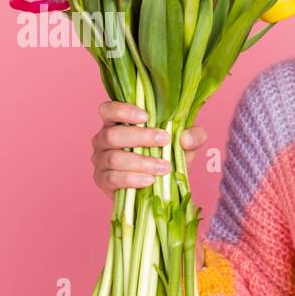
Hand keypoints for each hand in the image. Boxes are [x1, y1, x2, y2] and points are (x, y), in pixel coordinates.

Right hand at [91, 102, 208, 267]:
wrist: (162, 186)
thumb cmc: (168, 157)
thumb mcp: (186, 145)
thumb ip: (194, 136)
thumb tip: (186, 138)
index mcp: (118, 122)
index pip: (108, 110)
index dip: (122, 110)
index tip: (146, 117)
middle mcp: (104, 139)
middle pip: (112, 135)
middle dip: (140, 137)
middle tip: (165, 140)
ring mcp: (100, 160)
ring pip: (114, 158)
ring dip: (141, 162)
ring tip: (164, 167)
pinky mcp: (102, 180)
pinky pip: (112, 178)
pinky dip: (132, 179)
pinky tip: (149, 180)